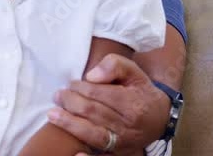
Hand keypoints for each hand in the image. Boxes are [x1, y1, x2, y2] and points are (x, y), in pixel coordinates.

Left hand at [47, 54, 168, 154]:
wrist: (160, 117)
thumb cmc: (141, 91)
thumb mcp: (133, 71)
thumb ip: (114, 65)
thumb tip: (91, 76)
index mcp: (133, 104)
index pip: (99, 94)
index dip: (81, 87)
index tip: (71, 83)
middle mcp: (129, 126)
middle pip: (92, 112)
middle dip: (71, 102)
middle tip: (58, 95)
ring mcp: (124, 142)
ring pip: (93, 134)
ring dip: (69, 124)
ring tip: (52, 114)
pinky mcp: (120, 154)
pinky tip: (75, 153)